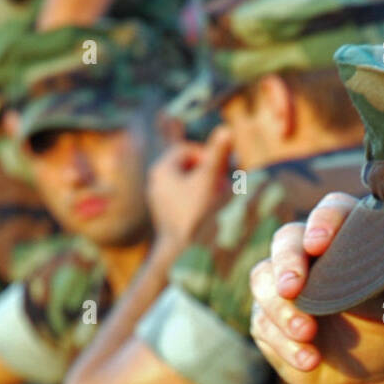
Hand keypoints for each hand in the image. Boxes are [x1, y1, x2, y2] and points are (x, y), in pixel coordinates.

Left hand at [147, 126, 232, 252]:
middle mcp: (156, 181)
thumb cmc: (194, 214)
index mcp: (161, 169)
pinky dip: (199, 199)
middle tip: (226, 183)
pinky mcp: (165, 214)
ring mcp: (159, 199)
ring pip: (187, 182)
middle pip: (187, 166)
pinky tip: (210, 211)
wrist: (180, 253)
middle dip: (209, 172)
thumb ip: (218, 154)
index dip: (208, 155)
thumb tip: (227, 129)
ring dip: (207, 186)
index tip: (224, 168)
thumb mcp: (209, 180)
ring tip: (221, 197)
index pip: (187, 150)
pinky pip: (184, 198)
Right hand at [249, 192, 383, 383]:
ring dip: (282, 309)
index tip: (319, 245)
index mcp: (344, 236)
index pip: (333, 210)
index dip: (324, 221)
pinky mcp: (266, 318)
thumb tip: (362, 258)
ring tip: (306, 334)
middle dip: (287, 263)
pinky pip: (263, 323)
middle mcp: (308, 254)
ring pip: (263, 281)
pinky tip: (309, 360)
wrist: (370, 372)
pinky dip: (285, 344)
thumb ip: (374, 272)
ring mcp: (282, 285)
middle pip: (286, 240)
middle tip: (293, 289)